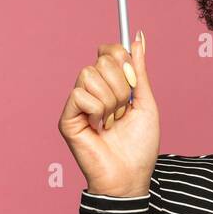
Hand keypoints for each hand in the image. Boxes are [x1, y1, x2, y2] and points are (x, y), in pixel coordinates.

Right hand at [58, 32, 159, 197]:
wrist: (131, 176)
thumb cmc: (140, 146)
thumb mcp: (146, 102)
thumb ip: (140, 71)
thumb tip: (139, 37)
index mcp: (110, 86)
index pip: (108, 51)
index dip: (121, 58)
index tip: (133, 81)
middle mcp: (91, 91)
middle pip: (101, 60)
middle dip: (121, 85)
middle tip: (123, 110)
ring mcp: (78, 104)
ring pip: (89, 74)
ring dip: (110, 101)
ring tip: (112, 122)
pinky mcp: (67, 118)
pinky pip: (80, 94)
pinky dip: (97, 110)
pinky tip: (99, 127)